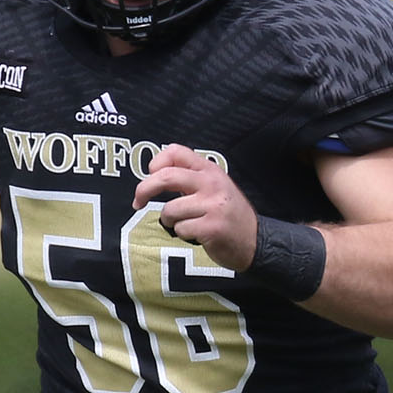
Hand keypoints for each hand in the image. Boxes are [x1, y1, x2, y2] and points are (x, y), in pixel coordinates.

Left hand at [133, 143, 257, 270]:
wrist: (255, 241)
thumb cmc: (228, 214)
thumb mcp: (214, 186)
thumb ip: (190, 177)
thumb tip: (154, 174)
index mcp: (209, 170)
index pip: (175, 152)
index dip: (156, 162)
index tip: (149, 176)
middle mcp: (211, 183)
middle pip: (166, 177)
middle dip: (144, 189)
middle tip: (138, 202)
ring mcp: (213, 205)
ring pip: (170, 210)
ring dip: (171, 221)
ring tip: (187, 224)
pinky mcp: (212, 227)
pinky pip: (180, 229)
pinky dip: (183, 234)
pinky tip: (198, 234)